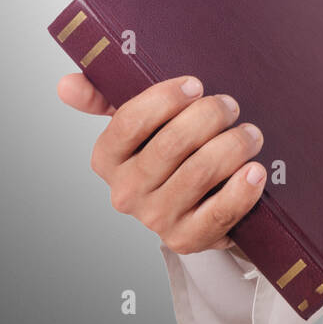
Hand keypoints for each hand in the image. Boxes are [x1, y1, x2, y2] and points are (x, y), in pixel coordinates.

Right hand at [57, 73, 265, 254]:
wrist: (198, 201)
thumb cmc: (169, 148)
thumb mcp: (138, 121)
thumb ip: (102, 97)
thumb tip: (66, 84)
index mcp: (107, 158)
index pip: (129, 122)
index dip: (165, 99)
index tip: (196, 84)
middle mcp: (126, 192)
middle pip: (170, 145)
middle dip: (208, 117)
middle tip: (231, 105)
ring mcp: (157, 219)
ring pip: (199, 173)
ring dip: (232, 146)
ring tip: (250, 134)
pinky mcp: (189, 239)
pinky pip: (220, 212)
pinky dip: (242, 189)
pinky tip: (256, 170)